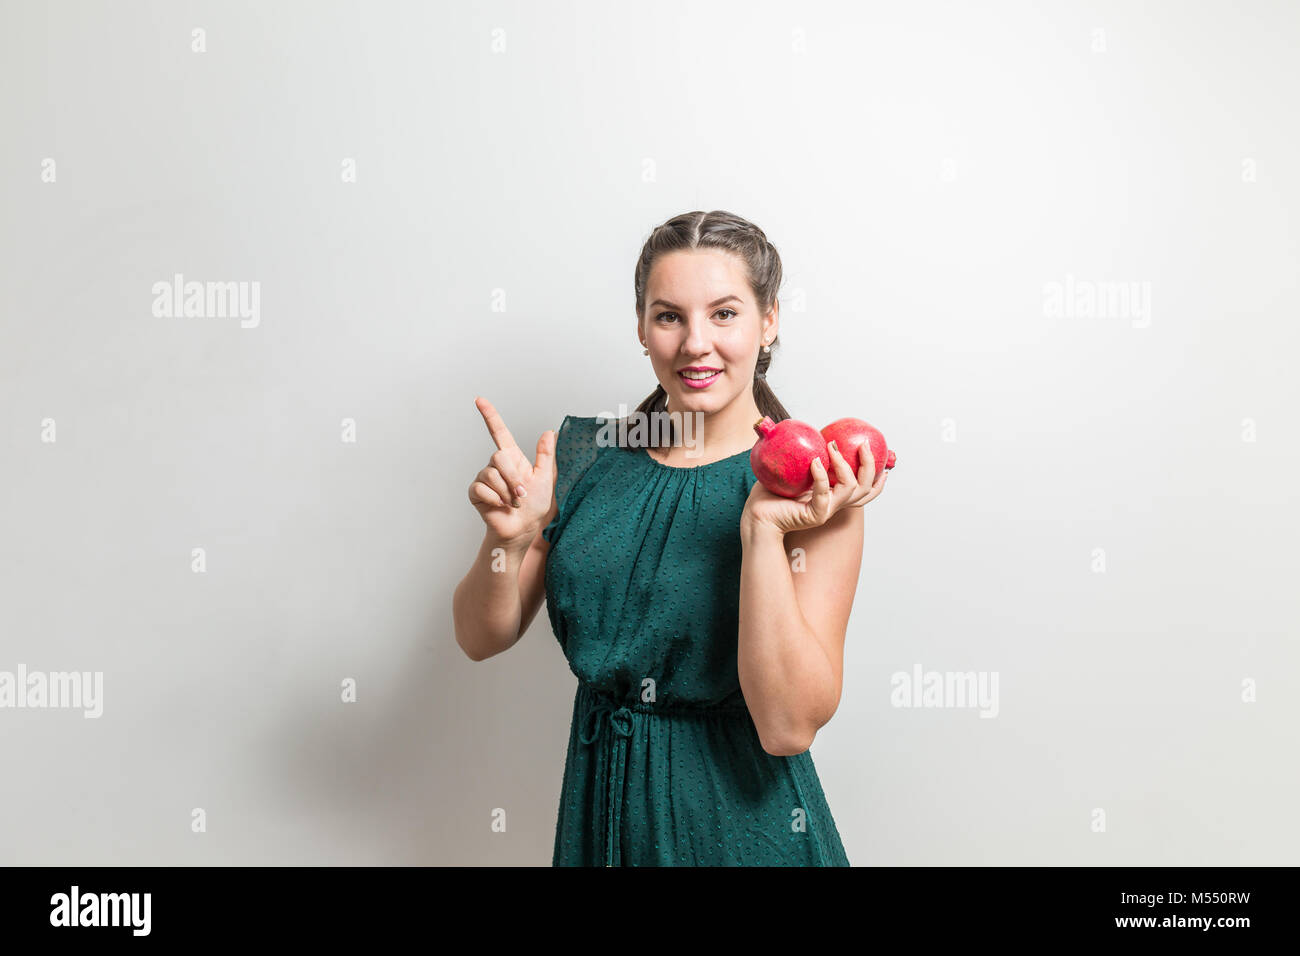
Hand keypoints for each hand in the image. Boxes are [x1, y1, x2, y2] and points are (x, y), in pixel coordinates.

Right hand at [467, 397, 555, 546]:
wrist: (522, 529)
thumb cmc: (535, 506)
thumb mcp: (545, 479)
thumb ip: (545, 456)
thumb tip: (550, 432)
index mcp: (513, 459)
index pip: (499, 432)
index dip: (489, 415)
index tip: (479, 400)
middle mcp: (496, 466)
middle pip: (498, 456)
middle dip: (513, 478)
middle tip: (522, 495)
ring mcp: (484, 478)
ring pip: (491, 474)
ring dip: (507, 492)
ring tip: (513, 503)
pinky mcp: (476, 493)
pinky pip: (482, 489)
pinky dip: (495, 500)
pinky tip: (500, 506)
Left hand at [741, 439, 887, 535]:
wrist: (756, 516)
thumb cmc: (770, 494)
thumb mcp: (792, 470)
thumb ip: (803, 454)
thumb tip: (805, 428)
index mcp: (832, 496)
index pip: (864, 490)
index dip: (878, 477)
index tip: (884, 460)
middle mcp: (834, 504)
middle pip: (865, 488)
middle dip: (869, 464)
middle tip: (862, 444)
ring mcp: (826, 510)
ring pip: (851, 489)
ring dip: (844, 465)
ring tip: (832, 447)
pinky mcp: (815, 515)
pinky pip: (824, 495)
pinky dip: (821, 476)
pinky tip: (815, 462)